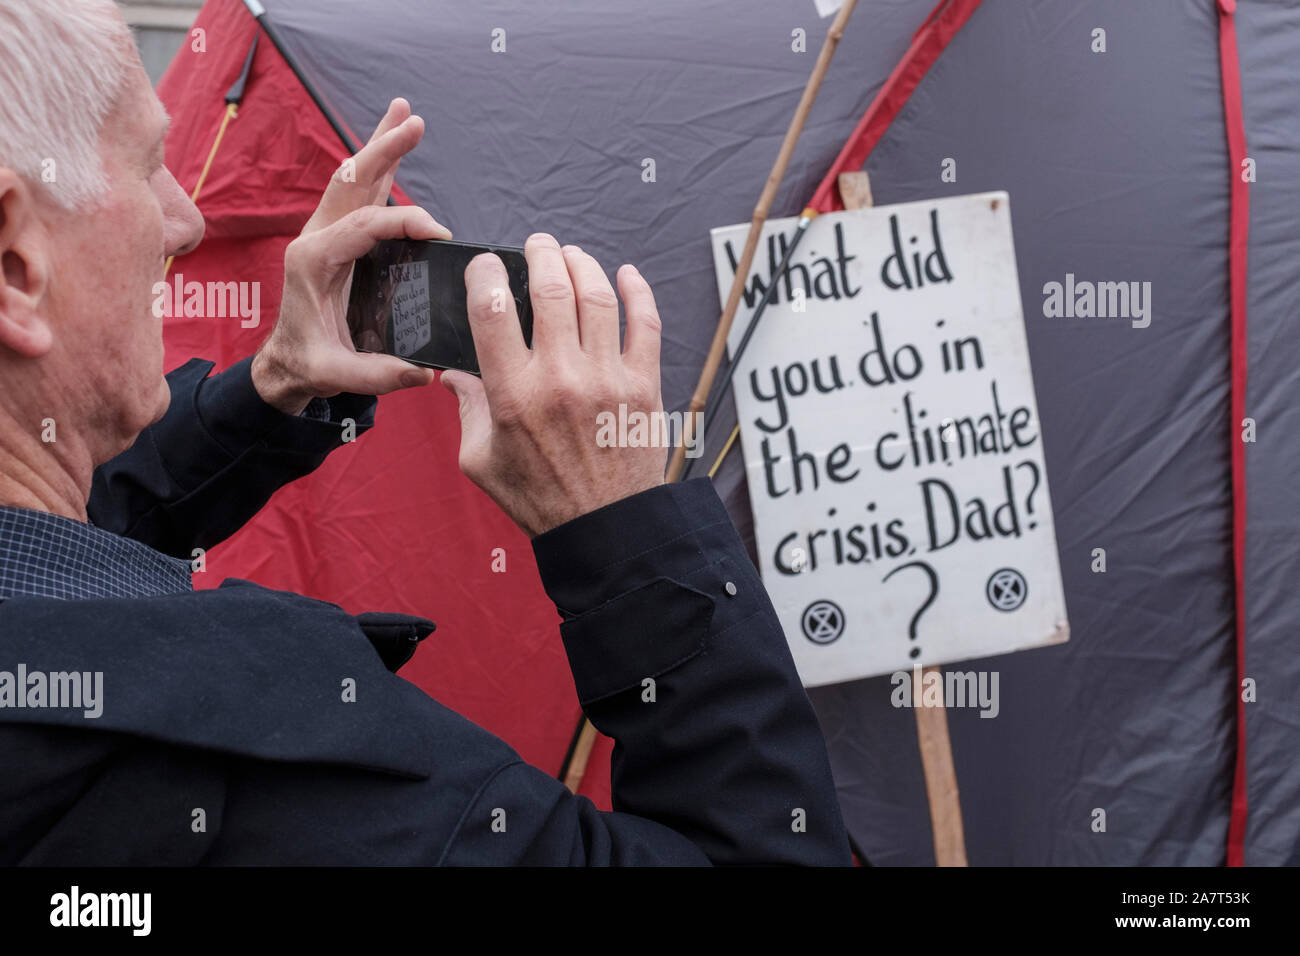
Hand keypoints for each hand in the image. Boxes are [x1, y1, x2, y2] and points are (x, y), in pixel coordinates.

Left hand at [252, 97, 450, 414]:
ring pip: (354, 179)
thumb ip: (379, 374)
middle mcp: (314, 237)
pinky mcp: (336, 238)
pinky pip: (358, 195)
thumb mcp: (339, 374)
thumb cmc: (309, 364)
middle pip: (352, 181)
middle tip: (414, 121)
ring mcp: (324, 233)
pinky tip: (395, 148)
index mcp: (312, 261)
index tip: (440, 233)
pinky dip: (378, 169)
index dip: (404, 223)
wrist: (285, 362)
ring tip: (405, 113)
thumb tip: (424, 372)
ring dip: (380, 147)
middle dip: (384, 150)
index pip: (365, 226)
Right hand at [441, 234, 665, 537]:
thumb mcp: (481, 460)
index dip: (486, 274)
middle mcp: (561, 378)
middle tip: (537, 245)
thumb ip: (467, 408)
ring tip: (571, 255)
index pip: (493, 309)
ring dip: (582, 264)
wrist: (604, 530)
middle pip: (550, 288)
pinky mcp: (644, 386)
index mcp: (513, 394)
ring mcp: (607, 379)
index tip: (487, 266)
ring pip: (597, 296)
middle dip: (540, 254)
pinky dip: (638, 291)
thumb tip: (453, 373)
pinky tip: (627, 275)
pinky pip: (646, 323)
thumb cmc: (539, 498)